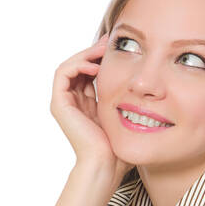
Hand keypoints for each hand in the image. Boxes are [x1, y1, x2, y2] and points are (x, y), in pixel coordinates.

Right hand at [51, 34, 131, 183]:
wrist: (107, 164)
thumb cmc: (119, 145)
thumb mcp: (126, 114)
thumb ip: (128, 97)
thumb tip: (145, 81)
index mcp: (87, 104)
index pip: (90, 71)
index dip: (102, 57)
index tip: (119, 46)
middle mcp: (73, 102)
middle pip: (79, 66)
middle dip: (94, 51)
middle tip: (111, 41)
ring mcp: (64, 103)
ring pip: (70, 66)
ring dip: (86, 54)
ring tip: (103, 50)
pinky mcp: (59, 105)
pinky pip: (63, 73)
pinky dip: (77, 64)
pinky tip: (96, 65)